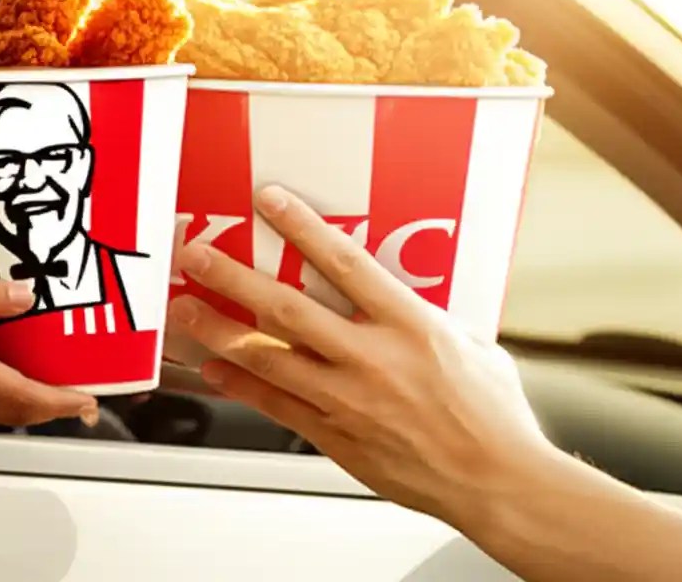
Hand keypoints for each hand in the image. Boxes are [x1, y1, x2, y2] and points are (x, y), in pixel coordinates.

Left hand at [166, 186, 549, 526]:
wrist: (495, 481)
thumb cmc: (492, 418)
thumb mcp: (473, 346)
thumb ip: (427, 318)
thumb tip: (404, 299)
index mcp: (410, 325)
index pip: (345, 262)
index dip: (302, 226)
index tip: (269, 201)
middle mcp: (372, 358)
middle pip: (287, 308)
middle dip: (234, 278)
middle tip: (199, 257)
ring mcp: (348, 399)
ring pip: (268, 357)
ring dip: (220, 331)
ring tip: (187, 310)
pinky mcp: (336, 435)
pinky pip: (276, 404)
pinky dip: (240, 386)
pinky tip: (214, 372)